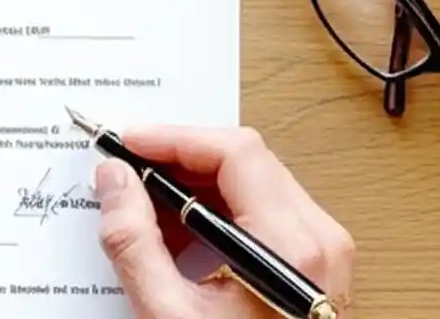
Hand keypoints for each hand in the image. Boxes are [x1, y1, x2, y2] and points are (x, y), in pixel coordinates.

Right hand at [94, 126, 354, 318]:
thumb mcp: (170, 315)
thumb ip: (134, 242)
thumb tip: (114, 183)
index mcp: (291, 244)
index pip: (232, 152)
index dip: (173, 138)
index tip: (129, 143)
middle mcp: (320, 238)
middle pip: (246, 159)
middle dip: (180, 158)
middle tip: (130, 168)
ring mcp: (325, 250)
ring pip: (256, 181)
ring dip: (197, 184)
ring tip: (148, 205)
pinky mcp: (318, 264)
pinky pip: (267, 210)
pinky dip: (219, 210)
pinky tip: (180, 232)